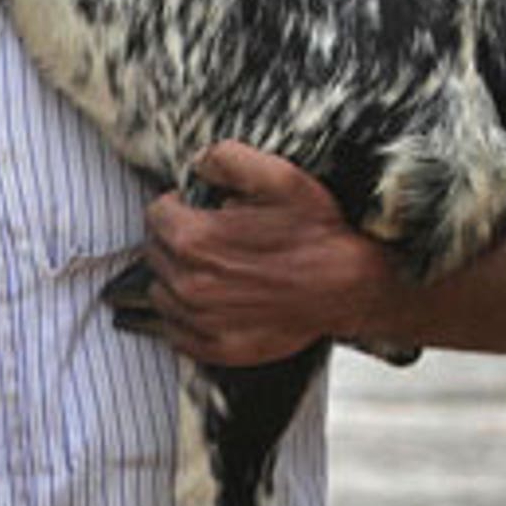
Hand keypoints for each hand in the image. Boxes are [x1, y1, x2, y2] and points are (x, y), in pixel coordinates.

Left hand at [136, 141, 388, 366]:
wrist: (349, 286)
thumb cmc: (317, 234)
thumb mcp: (279, 177)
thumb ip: (227, 159)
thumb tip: (198, 164)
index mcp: (196, 239)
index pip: (156, 214)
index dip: (178, 204)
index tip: (198, 208)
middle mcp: (190, 283)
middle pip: (155, 252)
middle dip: (176, 239)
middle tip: (212, 237)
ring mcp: (201, 321)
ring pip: (161, 292)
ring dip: (178, 276)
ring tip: (215, 268)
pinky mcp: (215, 347)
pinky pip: (177, 332)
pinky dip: (187, 317)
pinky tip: (214, 301)